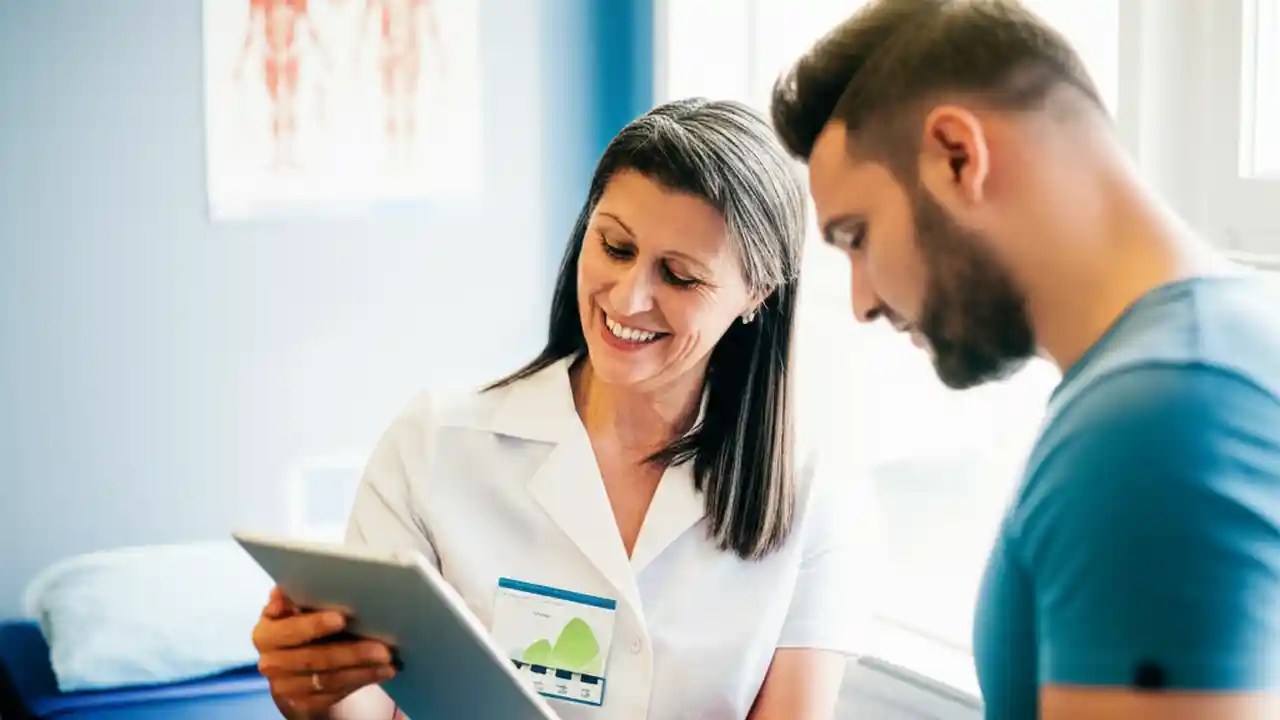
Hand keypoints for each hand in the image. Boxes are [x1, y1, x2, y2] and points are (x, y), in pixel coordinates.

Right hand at [252, 587, 397, 718]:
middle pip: (314, 658)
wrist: (295, 662)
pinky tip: (382, 672)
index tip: (341, 618)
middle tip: (383, 647)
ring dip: (362, 669)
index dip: (314, 625)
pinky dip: (361, 681)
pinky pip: (333, 694)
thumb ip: (301, 595)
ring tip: (389, 660)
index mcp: (266, 632)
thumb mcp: (299, 606)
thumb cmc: (304, 622)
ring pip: (327, 679)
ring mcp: (284, 686)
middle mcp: (270, 661)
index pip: (290, 630)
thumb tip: (309, 580)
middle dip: (351, 652)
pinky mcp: (301, 703)